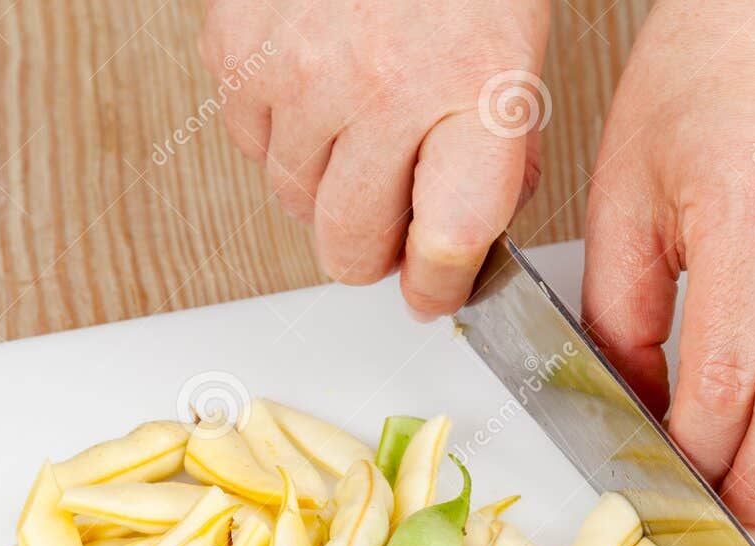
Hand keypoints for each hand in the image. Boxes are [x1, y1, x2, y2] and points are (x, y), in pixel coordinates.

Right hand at [200, 0, 549, 312]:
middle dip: (372, 247)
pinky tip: (315, 85)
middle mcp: (381, 90)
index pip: (444, 246)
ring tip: (357, 126)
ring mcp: (299, 69)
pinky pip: (247, 137)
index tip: (434, 292)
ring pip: (290, 199)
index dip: (437, 287)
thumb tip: (460, 247)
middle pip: (349, 246)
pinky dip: (277, 128)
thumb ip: (496, 162)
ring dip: (323, 184)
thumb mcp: (517, 66)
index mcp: (472, 97)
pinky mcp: (238, 45)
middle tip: (391, 215)